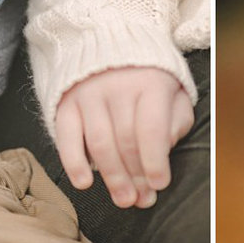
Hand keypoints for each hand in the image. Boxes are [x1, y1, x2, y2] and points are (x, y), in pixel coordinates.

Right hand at [53, 67, 194, 209]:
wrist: (107, 43)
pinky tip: (84, 182)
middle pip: (126, 141)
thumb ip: (177, 119)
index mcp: (149, 82)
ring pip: (99, 143)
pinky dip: (73, 162)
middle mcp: (116, 85)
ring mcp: (88, 93)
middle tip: (142, 199)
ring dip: (112, 177)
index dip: (155, 161)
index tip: (160, 184)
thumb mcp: (173, 90)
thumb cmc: (146, 78)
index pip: (151, 128)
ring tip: (124, 198)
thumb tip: (165, 149)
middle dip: (136, 176)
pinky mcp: (66, 102)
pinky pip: (66, 135)